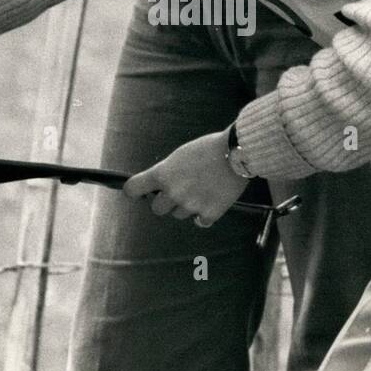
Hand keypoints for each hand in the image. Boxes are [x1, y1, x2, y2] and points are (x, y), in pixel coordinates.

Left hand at [124, 130, 245, 226]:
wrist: (237, 153)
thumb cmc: (209, 149)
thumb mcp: (180, 155)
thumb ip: (167, 172)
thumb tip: (159, 185)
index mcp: (163, 174)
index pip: (133, 188)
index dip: (134, 191)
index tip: (138, 193)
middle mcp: (173, 192)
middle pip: (157, 209)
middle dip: (165, 202)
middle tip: (178, 191)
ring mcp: (191, 205)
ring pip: (180, 214)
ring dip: (186, 206)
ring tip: (201, 190)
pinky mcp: (209, 214)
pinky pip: (200, 222)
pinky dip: (204, 215)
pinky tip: (211, 201)